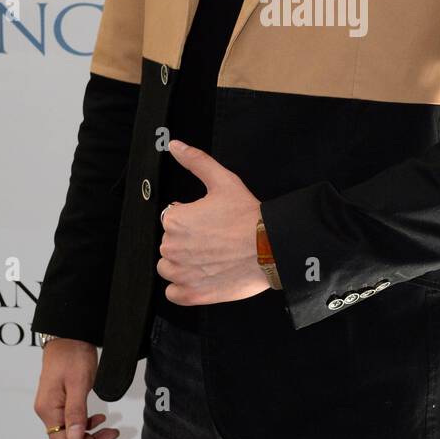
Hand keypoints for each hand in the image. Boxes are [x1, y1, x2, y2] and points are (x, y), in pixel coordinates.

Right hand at [33, 339, 119, 438]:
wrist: (68, 335)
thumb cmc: (72, 355)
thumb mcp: (78, 383)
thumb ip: (76, 412)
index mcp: (48, 410)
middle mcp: (47, 411)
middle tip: (114, 434)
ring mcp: (53, 406)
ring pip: (72, 432)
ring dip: (91, 435)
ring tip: (111, 428)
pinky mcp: (61, 400)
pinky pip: (72, 421)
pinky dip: (87, 424)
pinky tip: (100, 418)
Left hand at [157, 139, 270, 305]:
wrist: (271, 248)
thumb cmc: (247, 215)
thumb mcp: (223, 180)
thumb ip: (195, 161)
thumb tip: (173, 144)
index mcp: (174, 220)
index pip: (171, 220)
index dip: (191, 220)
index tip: (210, 222)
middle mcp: (171, 247)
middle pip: (169, 244)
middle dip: (187, 241)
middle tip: (214, 240)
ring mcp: (180, 273)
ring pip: (168, 267)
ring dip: (183, 264)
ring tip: (210, 258)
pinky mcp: (191, 294)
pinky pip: (173, 292)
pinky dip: (183, 287)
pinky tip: (202, 276)